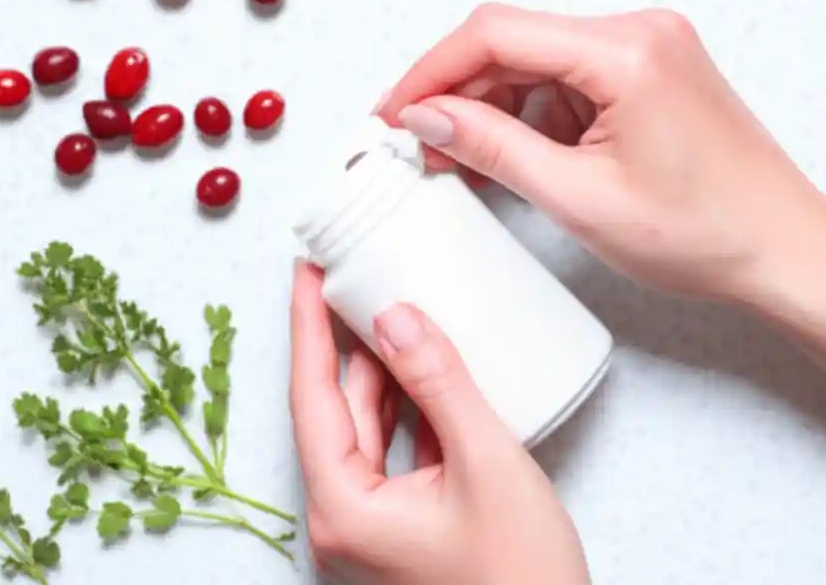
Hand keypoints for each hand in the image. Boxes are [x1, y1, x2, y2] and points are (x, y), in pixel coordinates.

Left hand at [289, 262, 589, 584]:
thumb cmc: (521, 578)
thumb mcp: (486, 462)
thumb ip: (440, 382)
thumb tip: (397, 316)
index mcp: (344, 508)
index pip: (313, 397)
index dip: (308, 327)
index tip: (304, 271)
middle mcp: (345, 519)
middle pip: (338, 409)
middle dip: (347, 342)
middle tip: (351, 275)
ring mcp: (372, 525)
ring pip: (368, 428)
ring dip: (383, 372)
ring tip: (393, 307)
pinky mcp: (402, 527)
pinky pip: (394, 452)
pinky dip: (410, 409)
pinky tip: (426, 369)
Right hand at [380, 4, 825, 303]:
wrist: (783, 248)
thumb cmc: (706, 233)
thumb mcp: (578, 198)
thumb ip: (492, 148)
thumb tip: (427, 115)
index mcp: (627, 52)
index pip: (495, 34)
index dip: (429, 72)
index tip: (392, 112)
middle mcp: (640, 32)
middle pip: (513, 41)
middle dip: (456, 91)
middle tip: (412, 142)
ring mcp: (648, 48)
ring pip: (536, 60)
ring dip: (492, 106)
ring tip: (457, 160)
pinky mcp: (649, 71)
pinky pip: (569, 78)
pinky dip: (532, 114)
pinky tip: (510, 155)